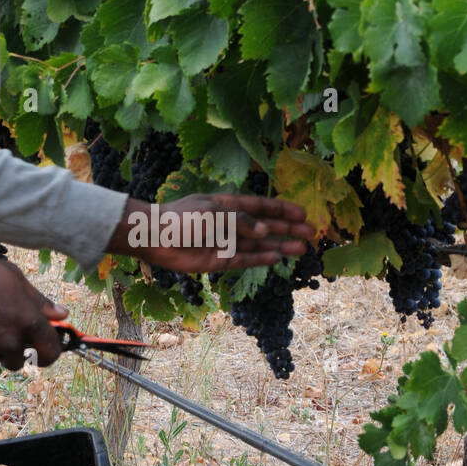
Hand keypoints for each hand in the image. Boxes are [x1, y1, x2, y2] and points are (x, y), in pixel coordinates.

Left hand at [108, 194, 315, 272]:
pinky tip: (277, 258)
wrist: (155, 237)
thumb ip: (242, 222)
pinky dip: (260, 259)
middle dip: (288, 229)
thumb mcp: (214, 213)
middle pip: (265, 227)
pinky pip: (244, 260)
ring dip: (279, 246)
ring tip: (302, 248)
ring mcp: (225, 243)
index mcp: (228, 204)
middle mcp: (230, 224)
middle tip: (311, 234)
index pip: (261, 206)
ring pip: (258, 245)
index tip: (302, 213)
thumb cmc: (182, 218)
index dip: (282, 209)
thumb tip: (267, 230)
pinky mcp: (217, 261)